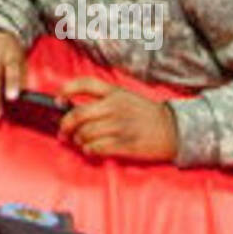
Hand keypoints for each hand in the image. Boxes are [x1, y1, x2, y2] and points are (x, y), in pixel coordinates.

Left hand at [57, 77, 178, 161]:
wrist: (174, 129)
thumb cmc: (146, 114)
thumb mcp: (126, 98)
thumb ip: (103, 100)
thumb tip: (74, 109)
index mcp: (115, 93)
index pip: (85, 84)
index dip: (66, 90)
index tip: (58, 99)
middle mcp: (115, 107)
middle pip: (78, 114)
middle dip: (65, 125)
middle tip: (62, 132)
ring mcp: (120, 126)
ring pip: (86, 133)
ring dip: (78, 140)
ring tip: (79, 142)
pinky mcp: (126, 144)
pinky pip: (98, 148)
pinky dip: (89, 150)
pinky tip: (90, 150)